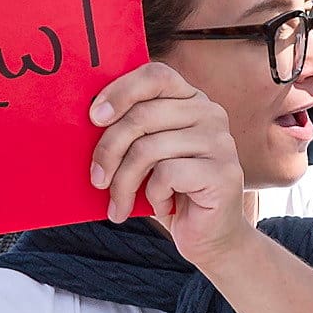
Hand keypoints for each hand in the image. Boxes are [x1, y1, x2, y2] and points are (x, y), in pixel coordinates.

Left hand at [85, 63, 253, 260]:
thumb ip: (130, 131)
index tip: (94, 117)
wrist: (209, 236)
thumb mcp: (146, 155)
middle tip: (97, 180)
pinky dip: (154, 195)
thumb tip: (89, 118)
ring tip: (120, 204)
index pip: (155, 76)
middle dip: (109, 151)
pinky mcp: (223, 172)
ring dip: (124, 183)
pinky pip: (167, 174)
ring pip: (148, 149)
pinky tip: (163, 206)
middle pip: (142, 116)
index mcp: (190, 99)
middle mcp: (210, 113)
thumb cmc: (171, 192)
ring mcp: (220, 142)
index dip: (120, 92)